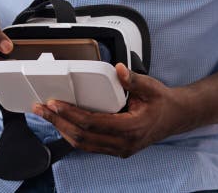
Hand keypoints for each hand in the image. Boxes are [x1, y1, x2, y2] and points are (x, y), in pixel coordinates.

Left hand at [33, 63, 189, 158]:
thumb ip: (133, 79)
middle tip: (41, 109)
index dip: (71, 114)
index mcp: (131, 129)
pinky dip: (73, 135)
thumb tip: (118, 69)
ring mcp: (119, 149)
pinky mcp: (116, 149)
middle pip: (82, 137)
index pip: (92, 123)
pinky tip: (62, 124)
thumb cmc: (163, 103)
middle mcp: (123, 143)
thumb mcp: (151, 87)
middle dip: (58, 123)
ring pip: (83, 144)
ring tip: (45, 116)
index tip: (54, 104)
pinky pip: (89, 145)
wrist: (176, 118)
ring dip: (62, 130)